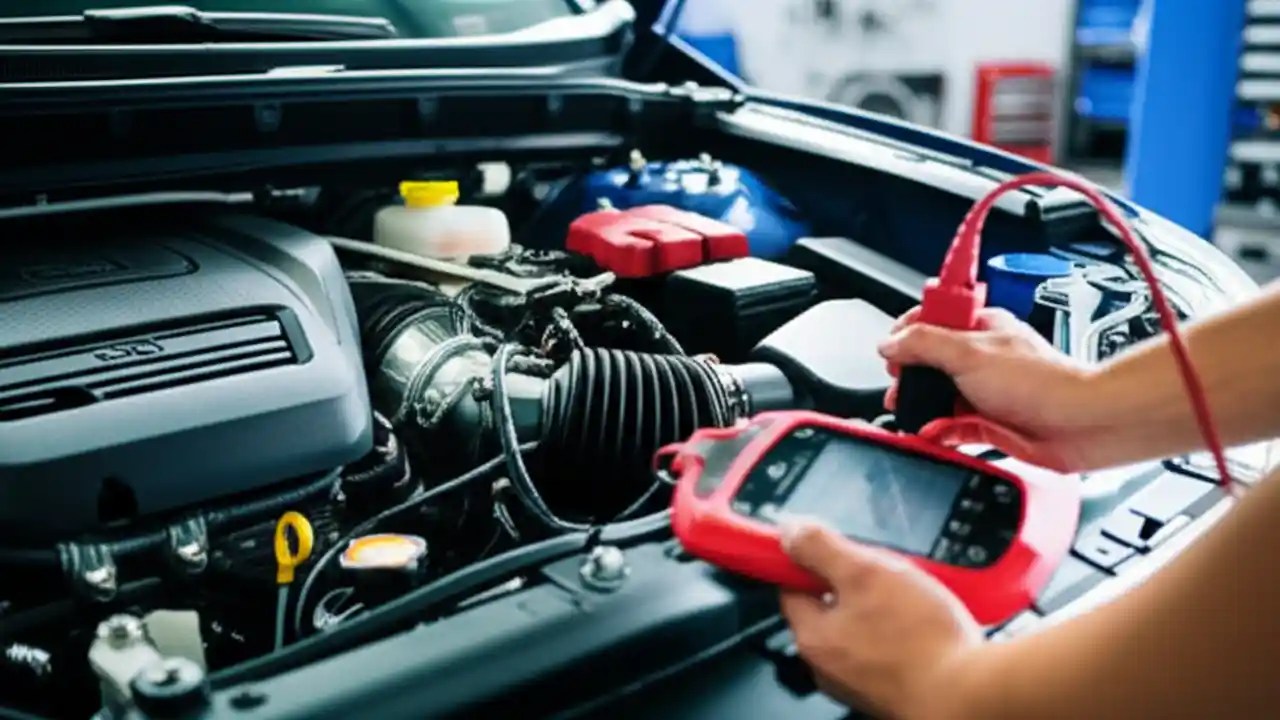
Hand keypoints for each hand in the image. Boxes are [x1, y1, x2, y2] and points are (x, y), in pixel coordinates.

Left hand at [779, 521, 981, 719]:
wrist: (971, 695)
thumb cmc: (921, 641)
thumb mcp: (865, 573)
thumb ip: (822, 549)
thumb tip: (790, 532)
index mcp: (813, 637)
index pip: (791, 586)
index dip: (809, 559)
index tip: (826, 544)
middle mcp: (829, 666)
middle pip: (830, 605)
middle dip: (856, 581)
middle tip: (885, 570)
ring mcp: (860, 681)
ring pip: (862, 624)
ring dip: (883, 604)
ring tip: (913, 597)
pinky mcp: (891, 688)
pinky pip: (888, 645)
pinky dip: (903, 630)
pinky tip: (927, 623)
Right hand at [877, 307, 1094, 470]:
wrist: (1081, 424)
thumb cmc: (1042, 383)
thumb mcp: (968, 353)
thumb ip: (923, 344)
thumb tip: (889, 343)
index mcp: (980, 327)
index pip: (933, 318)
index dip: (908, 332)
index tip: (891, 349)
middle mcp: (982, 358)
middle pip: (931, 361)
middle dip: (909, 376)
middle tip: (899, 386)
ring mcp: (986, 391)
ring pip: (940, 396)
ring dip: (922, 406)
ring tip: (909, 413)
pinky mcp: (991, 422)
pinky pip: (953, 426)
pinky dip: (939, 431)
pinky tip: (932, 434)